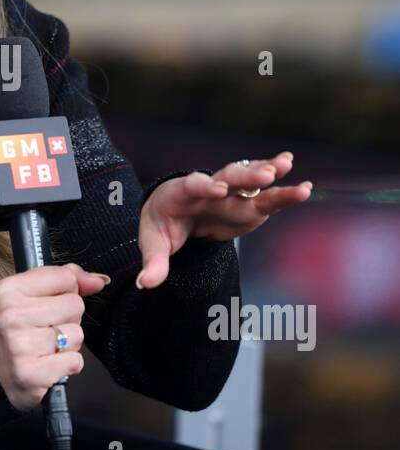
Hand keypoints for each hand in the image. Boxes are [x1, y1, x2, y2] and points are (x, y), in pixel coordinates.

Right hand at [0, 263, 108, 409]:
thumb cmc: (13, 331)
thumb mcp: (27, 295)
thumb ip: (64, 279)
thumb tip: (98, 280)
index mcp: (8, 290)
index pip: (65, 277)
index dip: (65, 291)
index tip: (48, 303)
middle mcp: (10, 315)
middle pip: (75, 305)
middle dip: (68, 319)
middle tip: (45, 329)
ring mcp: (18, 346)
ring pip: (77, 335)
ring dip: (68, 344)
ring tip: (45, 347)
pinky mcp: (30, 374)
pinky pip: (75, 361)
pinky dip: (67, 365)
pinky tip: (48, 364)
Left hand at [136, 151, 312, 289]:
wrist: (175, 213)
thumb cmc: (162, 226)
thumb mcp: (154, 244)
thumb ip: (154, 263)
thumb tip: (147, 283)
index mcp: (180, 194)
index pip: (192, 186)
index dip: (203, 186)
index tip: (217, 189)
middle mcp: (209, 188)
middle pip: (227, 177)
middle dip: (245, 176)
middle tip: (264, 174)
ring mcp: (231, 194)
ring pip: (249, 180)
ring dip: (267, 171)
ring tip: (287, 165)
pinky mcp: (247, 204)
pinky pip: (266, 194)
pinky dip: (282, 187)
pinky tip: (303, 183)